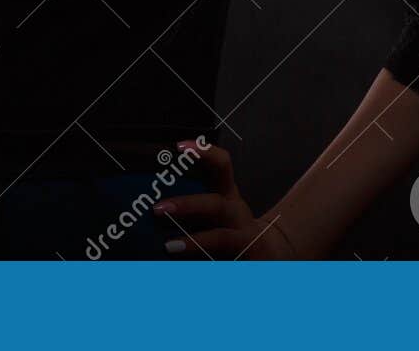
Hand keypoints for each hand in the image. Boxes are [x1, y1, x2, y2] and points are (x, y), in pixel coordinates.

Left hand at [153, 139, 300, 258]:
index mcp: (227, 195)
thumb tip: (150, 201)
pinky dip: (203, 268)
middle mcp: (236, 214)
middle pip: (215, 205)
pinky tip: (186, 273)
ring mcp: (242, 238)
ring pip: (222, 238)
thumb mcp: (213, 210)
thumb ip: (189, 203)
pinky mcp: (244, 260)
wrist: (268, 253)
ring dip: (195, 242)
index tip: (179, 146)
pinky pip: (225, 264)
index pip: (221, 165)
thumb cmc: (229, 228)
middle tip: (157, 208)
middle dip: (187, 205)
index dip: (204, 153)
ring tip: (169, 247)